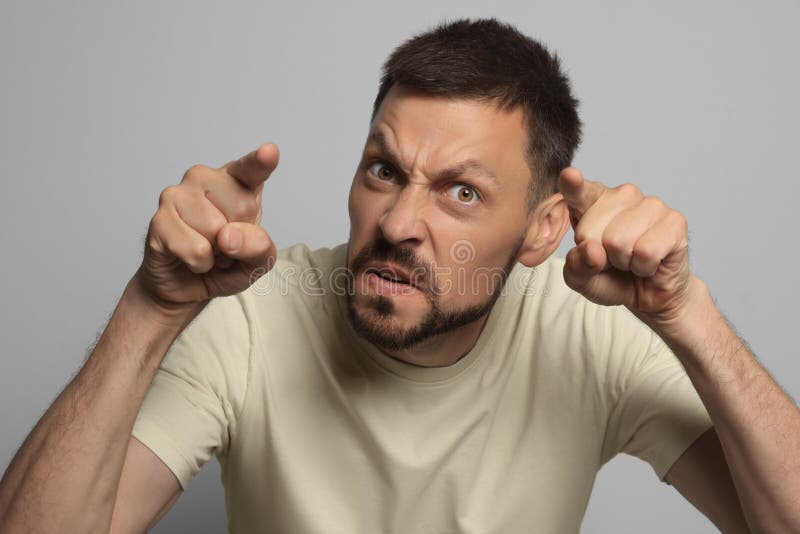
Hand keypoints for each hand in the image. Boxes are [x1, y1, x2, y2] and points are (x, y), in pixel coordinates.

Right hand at [137, 143, 278, 312]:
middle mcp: (205, 179)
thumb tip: (230, 236)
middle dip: (238, 236)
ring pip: (216, 230)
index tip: (270, 152)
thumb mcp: (257, 260)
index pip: (251, 168)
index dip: (261, 162)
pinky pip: (195, 249)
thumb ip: (259, 247)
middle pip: (242, 207)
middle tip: (224, 243)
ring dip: (216, 253)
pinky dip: (199, 263)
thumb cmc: (225, 264)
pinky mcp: (158, 220)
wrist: (185, 286)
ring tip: (205, 249)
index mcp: (236, 181)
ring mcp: (177, 195)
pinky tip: (188, 257)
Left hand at [557, 167, 691, 323]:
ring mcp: (650, 204)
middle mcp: (622, 195)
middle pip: (591, 232)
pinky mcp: (674, 221)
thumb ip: (576, 266)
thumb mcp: (581, 279)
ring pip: (618, 242)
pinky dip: (644, 266)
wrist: (650, 296)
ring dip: (623, 262)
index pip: (578, 191)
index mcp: (592, 201)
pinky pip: (646, 252)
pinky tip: (650, 262)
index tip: (569, 175)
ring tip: (632, 259)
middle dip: (599, 257)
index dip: (573, 185)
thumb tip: (592, 250)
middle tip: (613, 259)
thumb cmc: (612, 278)